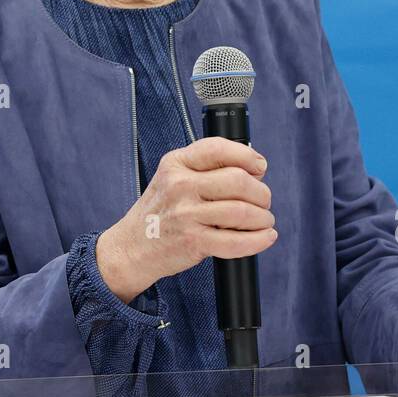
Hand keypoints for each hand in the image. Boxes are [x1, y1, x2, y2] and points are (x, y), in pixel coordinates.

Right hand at [96, 137, 275, 302]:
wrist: (132, 247)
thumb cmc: (160, 212)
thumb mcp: (172, 178)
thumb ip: (205, 169)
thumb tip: (254, 169)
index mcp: (176, 164)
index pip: (218, 149)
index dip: (247, 156)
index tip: (260, 167)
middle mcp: (180, 185)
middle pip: (238, 180)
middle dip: (261, 193)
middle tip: (263, 201)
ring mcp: (186, 214)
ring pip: (242, 211)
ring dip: (263, 217)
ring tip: (264, 221)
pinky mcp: (193, 242)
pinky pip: (237, 241)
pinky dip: (258, 240)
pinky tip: (265, 237)